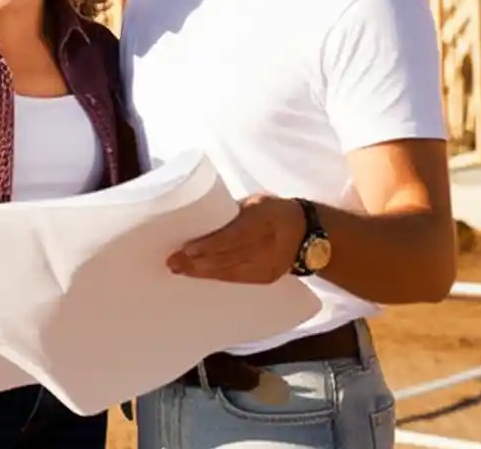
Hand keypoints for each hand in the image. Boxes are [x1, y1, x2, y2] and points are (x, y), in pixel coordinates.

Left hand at [166, 194, 305, 283]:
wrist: (308, 234)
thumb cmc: (274, 211)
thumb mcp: (256, 202)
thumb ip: (231, 212)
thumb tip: (198, 218)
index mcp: (266, 220)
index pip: (234, 236)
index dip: (210, 245)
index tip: (187, 249)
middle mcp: (269, 246)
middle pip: (228, 258)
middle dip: (197, 262)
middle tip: (172, 262)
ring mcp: (269, 266)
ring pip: (230, 272)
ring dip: (202, 272)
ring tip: (179, 270)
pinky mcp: (266, 279)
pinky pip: (237, 280)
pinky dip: (216, 278)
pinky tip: (199, 276)